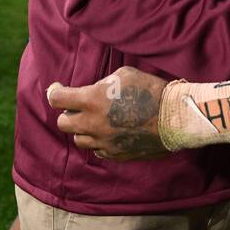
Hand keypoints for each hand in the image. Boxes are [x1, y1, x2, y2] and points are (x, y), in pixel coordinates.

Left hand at [47, 67, 168, 160]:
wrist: (175, 117)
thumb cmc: (151, 90)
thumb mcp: (123, 74)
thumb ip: (101, 83)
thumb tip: (92, 91)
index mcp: (93, 100)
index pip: (57, 99)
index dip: (54, 91)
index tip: (57, 88)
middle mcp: (93, 124)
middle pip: (63, 123)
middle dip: (68, 112)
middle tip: (80, 106)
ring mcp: (104, 142)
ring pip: (79, 139)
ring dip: (83, 128)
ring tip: (96, 120)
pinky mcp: (115, 154)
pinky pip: (98, 150)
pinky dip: (99, 141)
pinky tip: (110, 132)